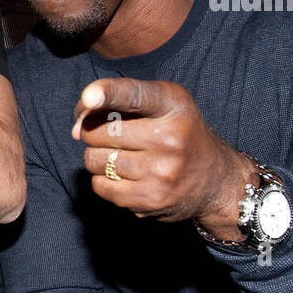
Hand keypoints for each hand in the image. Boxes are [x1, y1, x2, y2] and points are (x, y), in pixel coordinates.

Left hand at [72, 78, 257, 238]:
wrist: (217, 181)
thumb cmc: (179, 134)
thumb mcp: (163, 106)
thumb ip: (118, 103)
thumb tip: (76, 128)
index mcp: (173, 105)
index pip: (134, 94)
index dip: (107, 93)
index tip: (88, 97)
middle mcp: (170, 137)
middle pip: (99, 131)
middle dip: (94, 133)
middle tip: (115, 137)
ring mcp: (161, 171)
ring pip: (94, 160)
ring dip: (98, 158)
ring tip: (124, 157)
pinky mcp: (151, 199)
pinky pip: (100, 187)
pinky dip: (104, 181)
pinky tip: (127, 177)